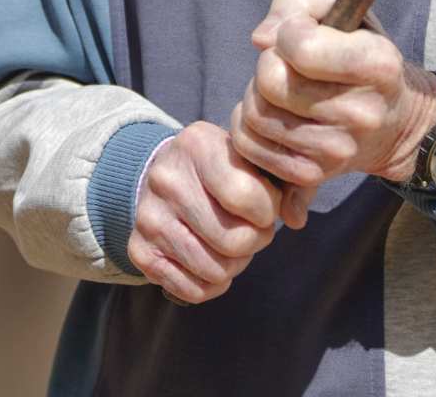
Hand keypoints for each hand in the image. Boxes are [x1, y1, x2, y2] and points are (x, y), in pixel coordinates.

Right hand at [126, 121, 299, 303]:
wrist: (165, 174)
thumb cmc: (221, 170)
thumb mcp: (248, 159)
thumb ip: (282, 184)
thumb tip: (297, 218)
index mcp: (196, 145)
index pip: (246, 197)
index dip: (266, 211)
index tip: (263, 207)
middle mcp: (166, 178)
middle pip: (233, 240)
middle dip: (253, 242)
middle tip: (249, 230)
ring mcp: (148, 217)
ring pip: (214, 270)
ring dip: (233, 265)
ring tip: (229, 244)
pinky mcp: (139, 251)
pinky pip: (192, 291)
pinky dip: (211, 285)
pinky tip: (209, 259)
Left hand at [229, 0, 435, 188]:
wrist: (396, 121)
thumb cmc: (359, 50)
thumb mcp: (341, 6)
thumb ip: (294, 2)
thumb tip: (260, 40)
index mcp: (377, 64)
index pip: (301, 47)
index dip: (290, 33)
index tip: (301, 35)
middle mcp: (361, 112)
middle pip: (270, 81)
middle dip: (269, 65)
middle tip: (288, 66)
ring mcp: (337, 149)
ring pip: (255, 114)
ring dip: (257, 96)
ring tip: (283, 92)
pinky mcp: (313, 174)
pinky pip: (250, 146)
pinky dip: (250, 128)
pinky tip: (275, 118)